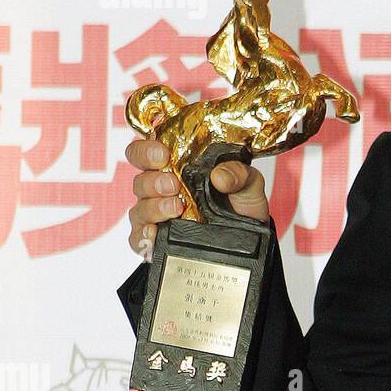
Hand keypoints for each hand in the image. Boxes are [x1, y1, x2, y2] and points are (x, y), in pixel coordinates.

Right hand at [125, 140, 269, 259]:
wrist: (249, 239)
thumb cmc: (240, 204)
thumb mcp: (248, 183)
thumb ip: (238, 173)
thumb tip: (220, 176)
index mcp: (176, 168)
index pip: (147, 152)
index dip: (147, 150)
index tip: (163, 154)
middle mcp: (161, 190)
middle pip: (140, 180)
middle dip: (152, 180)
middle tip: (173, 184)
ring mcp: (156, 216)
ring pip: (140, 208)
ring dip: (155, 207)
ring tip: (176, 207)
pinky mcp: (156, 240)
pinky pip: (140, 238)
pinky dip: (145, 235)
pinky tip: (155, 233)